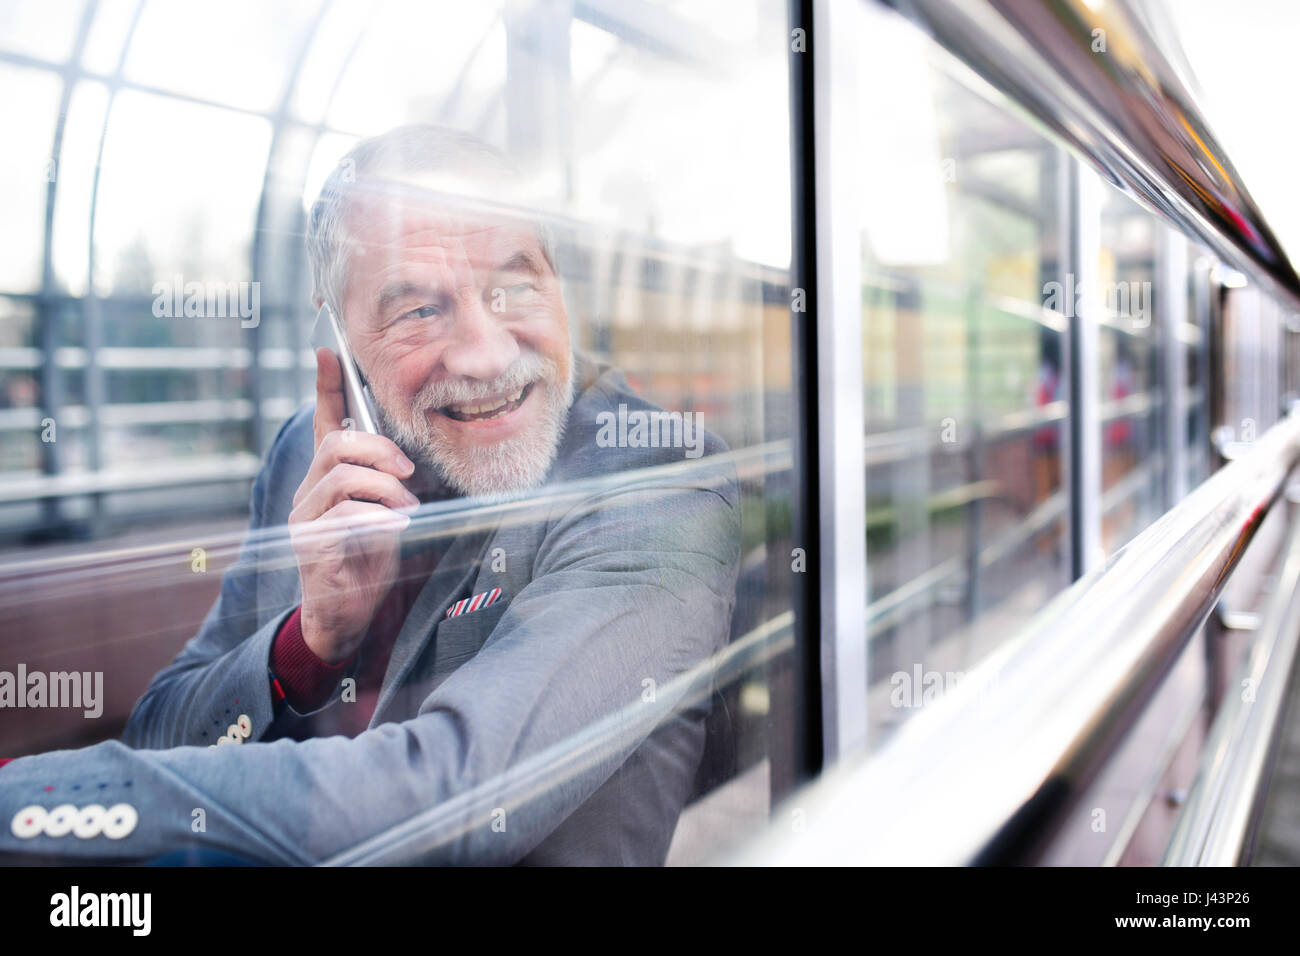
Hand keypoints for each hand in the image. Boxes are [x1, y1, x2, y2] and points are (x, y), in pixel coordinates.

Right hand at [288, 348, 419, 663]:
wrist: (348, 616)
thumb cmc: (369, 561)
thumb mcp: (386, 514)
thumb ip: (387, 485)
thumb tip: (407, 460)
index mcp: (328, 479)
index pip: (324, 424)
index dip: (326, 386)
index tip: (329, 351)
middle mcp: (309, 493)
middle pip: (336, 445)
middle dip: (379, 451)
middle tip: (408, 473)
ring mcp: (305, 519)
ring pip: (343, 477)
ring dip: (385, 489)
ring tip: (405, 509)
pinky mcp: (311, 546)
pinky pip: (347, 515)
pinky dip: (379, 518)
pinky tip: (395, 528)